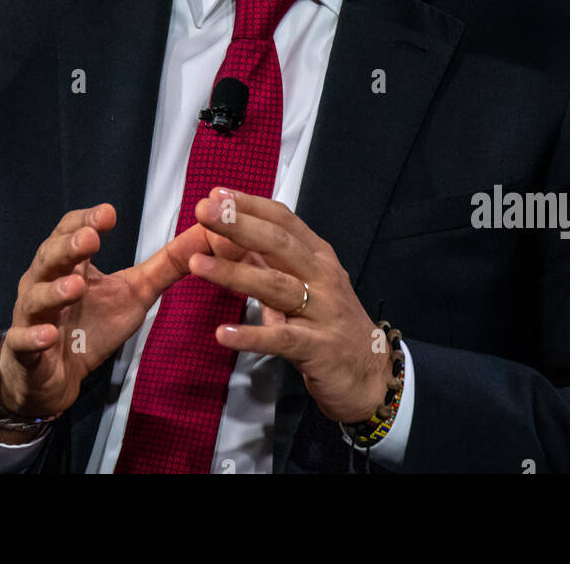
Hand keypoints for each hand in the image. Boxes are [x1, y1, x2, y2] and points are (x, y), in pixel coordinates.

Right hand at [0, 203, 218, 421]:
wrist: (55, 377)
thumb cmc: (92, 326)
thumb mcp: (135, 292)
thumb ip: (168, 265)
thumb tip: (207, 234)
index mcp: (69, 264)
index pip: (71, 231)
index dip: (86, 220)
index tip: (109, 214)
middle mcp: (44, 283)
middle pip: (49, 257)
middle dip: (68, 247)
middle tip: (91, 239)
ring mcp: (32, 316)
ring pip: (36, 297)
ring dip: (54, 290)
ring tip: (76, 286)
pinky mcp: (26, 351)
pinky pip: (25, 341)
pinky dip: (35, 337)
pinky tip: (50, 334)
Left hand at [190, 187, 393, 423]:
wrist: (372, 374)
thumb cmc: (330, 322)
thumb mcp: (306, 284)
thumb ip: (270, 262)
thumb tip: (225, 237)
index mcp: (318, 256)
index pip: (284, 221)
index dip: (250, 205)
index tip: (216, 195)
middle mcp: (322, 277)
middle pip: (278, 244)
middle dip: (239, 225)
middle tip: (204, 211)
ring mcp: (323, 311)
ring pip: (275, 286)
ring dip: (234, 273)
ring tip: (197, 264)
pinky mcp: (318, 348)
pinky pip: (281, 338)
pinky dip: (251, 335)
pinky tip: (223, 333)